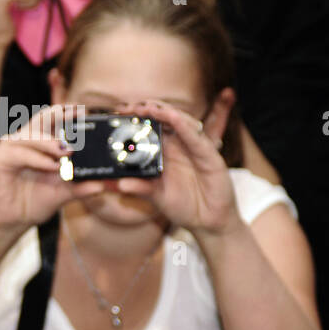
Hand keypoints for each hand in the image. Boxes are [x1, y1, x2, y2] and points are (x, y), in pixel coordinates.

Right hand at [0, 104, 106, 231]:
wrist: (12, 220)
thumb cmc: (34, 201)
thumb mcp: (62, 194)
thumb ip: (79, 188)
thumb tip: (101, 185)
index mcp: (42, 142)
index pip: (55, 121)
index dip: (69, 113)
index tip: (85, 111)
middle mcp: (27, 140)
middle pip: (43, 119)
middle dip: (60, 116)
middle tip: (79, 118)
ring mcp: (13, 147)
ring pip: (32, 135)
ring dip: (50, 142)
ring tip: (67, 151)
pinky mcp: (1, 158)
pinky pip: (21, 154)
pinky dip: (37, 159)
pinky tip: (51, 166)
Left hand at [109, 99, 236, 236]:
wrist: (208, 221)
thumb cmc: (182, 205)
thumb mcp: (157, 197)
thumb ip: (141, 188)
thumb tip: (120, 183)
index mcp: (165, 151)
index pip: (150, 126)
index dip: (136, 117)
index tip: (118, 113)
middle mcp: (179, 145)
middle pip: (163, 118)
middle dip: (146, 109)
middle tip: (128, 107)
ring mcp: (194, 147)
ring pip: (179, 121)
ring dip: (163, 111)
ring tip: (147, 107)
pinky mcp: (210, 154)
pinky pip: (196, 137)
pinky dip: (184, 126)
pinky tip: (173, 116)